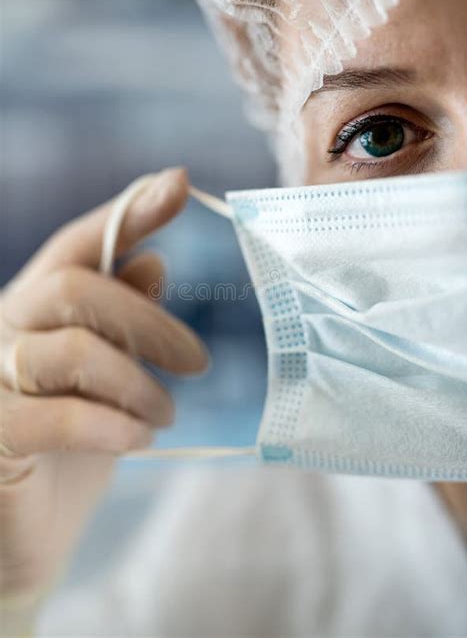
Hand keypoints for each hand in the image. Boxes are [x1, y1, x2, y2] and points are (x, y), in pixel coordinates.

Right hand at [0, 168, 207, 601]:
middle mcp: (3, 328)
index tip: (177, 183)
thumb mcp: (103, 377)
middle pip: (78, 290)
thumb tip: (154, 264)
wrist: (17, 532)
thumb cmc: (67, 445)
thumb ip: (121, 321)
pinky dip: (112, 423)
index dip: (126, 212)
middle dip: (149, 322)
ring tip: (165, 414)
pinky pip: (60, 414)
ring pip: (73, 350)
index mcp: (33, 307)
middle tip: (198, 362)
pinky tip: (139, 438)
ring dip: (137, 383)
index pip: (78, 246)